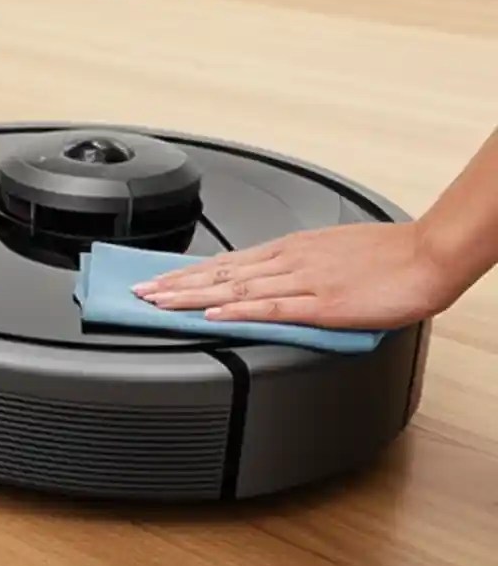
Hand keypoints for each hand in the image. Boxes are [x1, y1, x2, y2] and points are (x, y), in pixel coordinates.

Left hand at [130, 222, 453, 329]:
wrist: (427, 255)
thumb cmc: (386, 256)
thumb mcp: (328, 255)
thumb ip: (296, 270)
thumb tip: (269, 284)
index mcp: (288, 250)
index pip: (225, 262)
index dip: (187, 273)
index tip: (157, 280)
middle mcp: (288, 261)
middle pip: (219, 273)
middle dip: (175, 284)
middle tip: (137, 293)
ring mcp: (303, 282)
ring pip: (234, 289)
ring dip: (192, 296)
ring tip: (159, 303)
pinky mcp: (323, 304)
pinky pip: (272, 308)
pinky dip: (238, 311)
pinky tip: (212, 315)